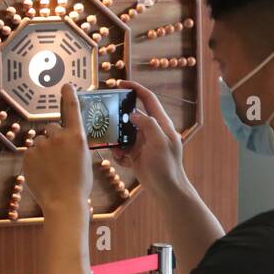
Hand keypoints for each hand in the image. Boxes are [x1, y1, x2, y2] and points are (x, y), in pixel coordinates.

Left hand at [23, 83, 92, 214]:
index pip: (72, 109)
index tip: (66, 85)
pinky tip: (43, 172)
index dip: (69, 96)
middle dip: (54, 138)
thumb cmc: (79, 183)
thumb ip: (73, 144)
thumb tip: (64, 140)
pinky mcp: (28, 155)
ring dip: (44, 150)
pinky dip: (35, 160)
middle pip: (51, 129)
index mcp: (76, 136)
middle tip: (59, 157)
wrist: (63, 201)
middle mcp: (58, 137)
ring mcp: (41, 146)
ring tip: (52, 168)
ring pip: (40, 142)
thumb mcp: (84, 158)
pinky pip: (31, 152)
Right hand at [109, 80, 187, 195]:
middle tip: (106, 115)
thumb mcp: (159, 142)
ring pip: (124, 133)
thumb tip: (133, 114)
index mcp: (161, 124)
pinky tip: (121, 159)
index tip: (120, 84)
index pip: (148, 99)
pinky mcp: (136, 155)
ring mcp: (143, 143)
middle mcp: (152, 131)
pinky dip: (118, 153)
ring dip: (117, 138)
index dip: (135, 89)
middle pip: (132, 115)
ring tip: (114, 146)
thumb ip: (148, 124)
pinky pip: (122, 148)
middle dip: (119, 116)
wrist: (166, 190)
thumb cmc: (167, 166)